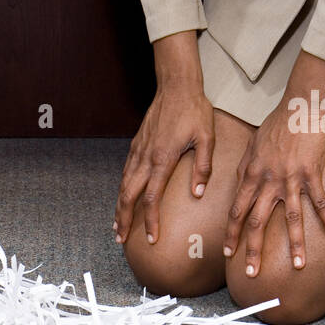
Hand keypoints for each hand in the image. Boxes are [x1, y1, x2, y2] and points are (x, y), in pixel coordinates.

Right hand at [114, 86, 214, 245]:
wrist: (176, 85)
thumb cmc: (194, 110)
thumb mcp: (207, 137)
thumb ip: (203, 166)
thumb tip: (198, 193)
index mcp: (163, 159)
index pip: (152, 198)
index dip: (150, 221)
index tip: (151, 238)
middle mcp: (146, 157)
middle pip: (129, 196)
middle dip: (123, 219)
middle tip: (121, 239)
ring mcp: (139, 151)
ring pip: (123, 185)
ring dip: (119, 207)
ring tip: (117, 226)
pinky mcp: (136, 145)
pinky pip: (126, 173)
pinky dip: (122, 190)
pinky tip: (122, 199)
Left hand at [222, 103, 324, 275]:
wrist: (300, 103)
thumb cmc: (276, 123)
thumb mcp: (252, 145)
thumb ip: (244, 168)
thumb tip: (238, 187)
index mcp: (251, 175)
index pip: (236, 211)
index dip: (231, 234)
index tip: (228, 253)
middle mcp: (268, 181)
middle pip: (257, 222)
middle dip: (253, 250)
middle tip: (251, 275)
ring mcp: (290, 178)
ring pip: (291, 218)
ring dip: (296, 244)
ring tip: (300, 266)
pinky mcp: (312, 172)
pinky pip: (320, 200)